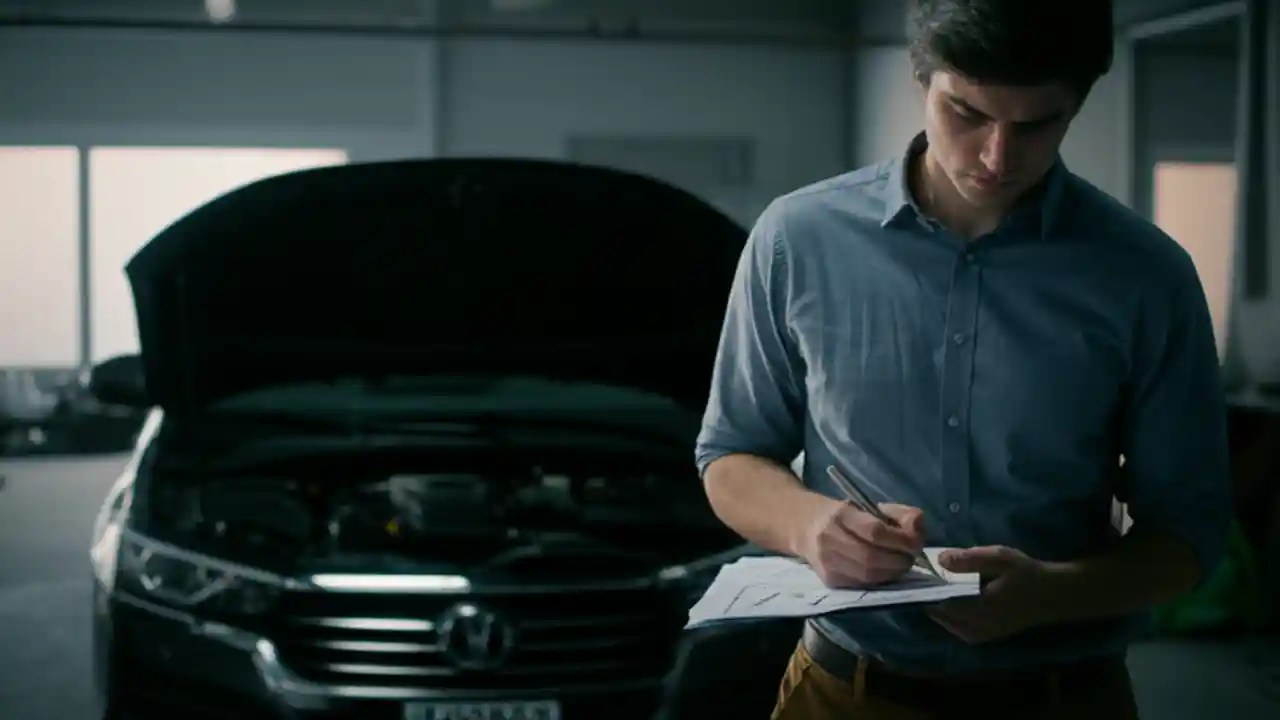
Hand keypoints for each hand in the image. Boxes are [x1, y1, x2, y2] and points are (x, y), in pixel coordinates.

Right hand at [796, 497, 925, 588]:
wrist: (803, 526)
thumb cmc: (842, 513)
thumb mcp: (867, 505)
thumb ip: (897, 514)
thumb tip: (918, 527)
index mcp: (839, 515)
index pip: (874, 531)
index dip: (900, 539)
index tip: (915, 541)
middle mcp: (828, 539)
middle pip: (872, 557)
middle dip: (899, 560)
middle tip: (911, 556)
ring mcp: (826, 563)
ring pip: (868, 575)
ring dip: (893, 573)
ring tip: (901, 564)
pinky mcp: (829, 580)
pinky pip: (862, 584)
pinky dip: (881, 580)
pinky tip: (886, 572)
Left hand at [926, 546, 1063, 643]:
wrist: (1054, 595)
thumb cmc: (1027, 574)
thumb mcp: (1000, 558)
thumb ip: (969, 559)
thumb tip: (939, 559)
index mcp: (979, 611)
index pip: (939, 604)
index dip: (923, 589)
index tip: (913, 573)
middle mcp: (976, 628)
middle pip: (939, 615)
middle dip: (927, 596)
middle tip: (918, 576)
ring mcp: (980, 635)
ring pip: (946, 621)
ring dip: (937, 605)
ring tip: (929, 583)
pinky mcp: (984, 635)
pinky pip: (957, 625)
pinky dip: (949, 612)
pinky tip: (947, 595)